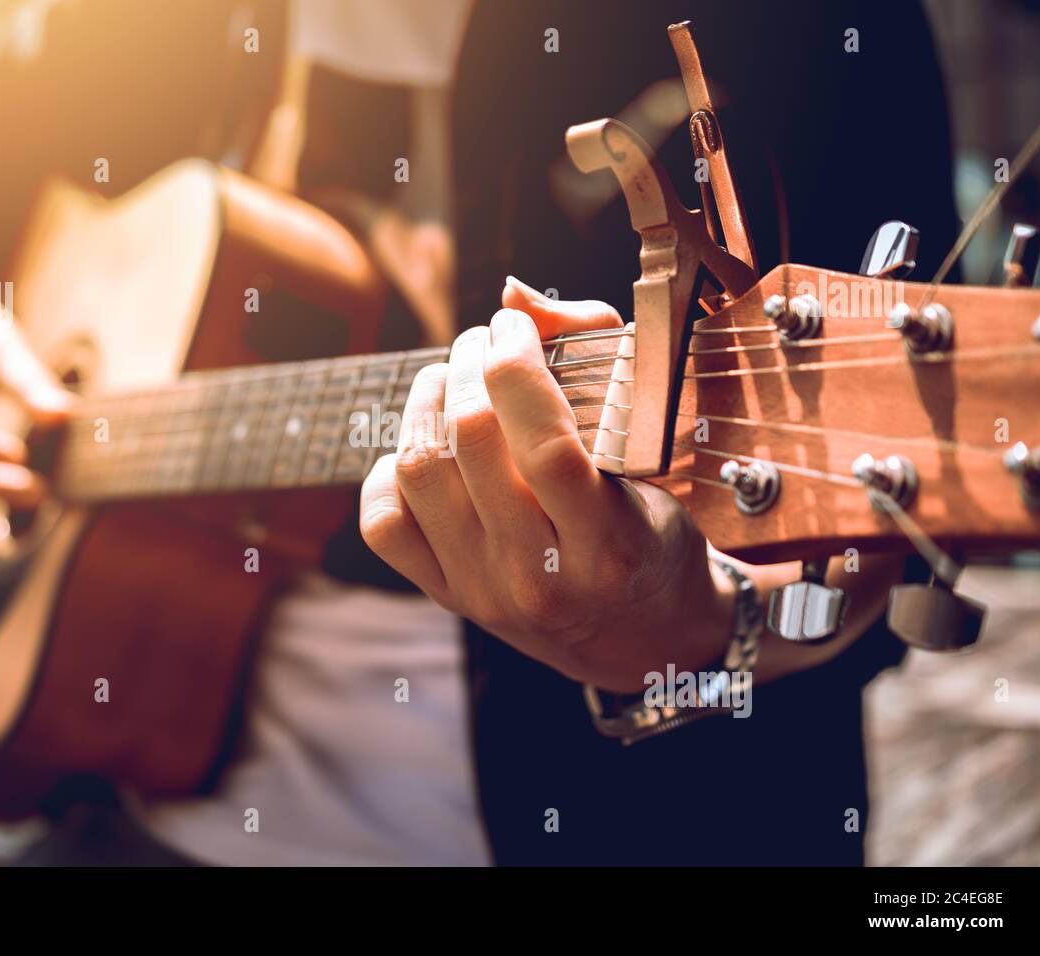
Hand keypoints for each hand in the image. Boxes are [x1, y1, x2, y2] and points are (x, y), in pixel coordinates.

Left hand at [360, 277, 733, 692]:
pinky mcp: (446, 596)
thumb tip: (511, 294)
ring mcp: (483, 590)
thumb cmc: (652, 535)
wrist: (640, 638)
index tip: (514, 325)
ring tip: (450, 379)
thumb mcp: (654, 461)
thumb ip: (596, 363)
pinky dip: (391, 469)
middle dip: (468, 364)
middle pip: (470, 443)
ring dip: (425, 402)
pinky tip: (426, 447)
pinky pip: (384, 523)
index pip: (545, 446)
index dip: (517, 364)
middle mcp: (538, 576)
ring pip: (417, 472)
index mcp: (607, 543)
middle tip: (483, 341)